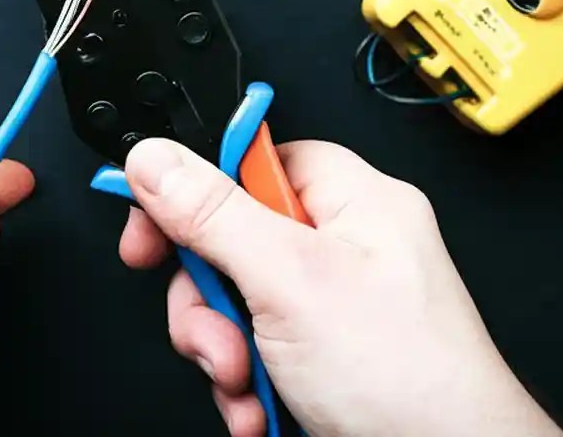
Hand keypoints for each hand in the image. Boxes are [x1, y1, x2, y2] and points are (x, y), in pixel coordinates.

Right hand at [119, 139, 562, 436]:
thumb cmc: (412, 380)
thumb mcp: (291, 280)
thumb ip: (215, 214)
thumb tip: (156, 159)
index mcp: (355, 202)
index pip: (253, 157)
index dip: (196, 183)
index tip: (150, 214)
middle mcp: (345, 247)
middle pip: (229, 237)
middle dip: (207, 294)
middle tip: (214, 323)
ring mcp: (331, 306)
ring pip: (232, 301)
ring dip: (221, 349)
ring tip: (243, 379)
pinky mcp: (318, 356)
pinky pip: (251, 348)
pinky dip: (243, 383)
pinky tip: (258, 405)